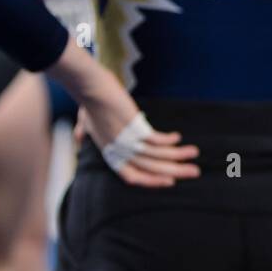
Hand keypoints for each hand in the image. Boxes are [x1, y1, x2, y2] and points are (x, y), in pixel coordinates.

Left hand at [79, 68, 200, 187]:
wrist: (91, 89)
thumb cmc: (89, 103)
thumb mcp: (84, 122)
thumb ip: (82, 131)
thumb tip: (77, 136)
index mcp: (110, 154)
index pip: (132, 177)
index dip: (152, 181)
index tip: (170, 181)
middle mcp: (120, 152)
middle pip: (151, 168)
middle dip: (175, 171)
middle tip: (194, 172)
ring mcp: (127, 142)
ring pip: (158, 156)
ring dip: (178, 156)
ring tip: (194, 153)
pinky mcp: (134, 128)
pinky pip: (156, 140)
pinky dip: (169, 141)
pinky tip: (178, 138)